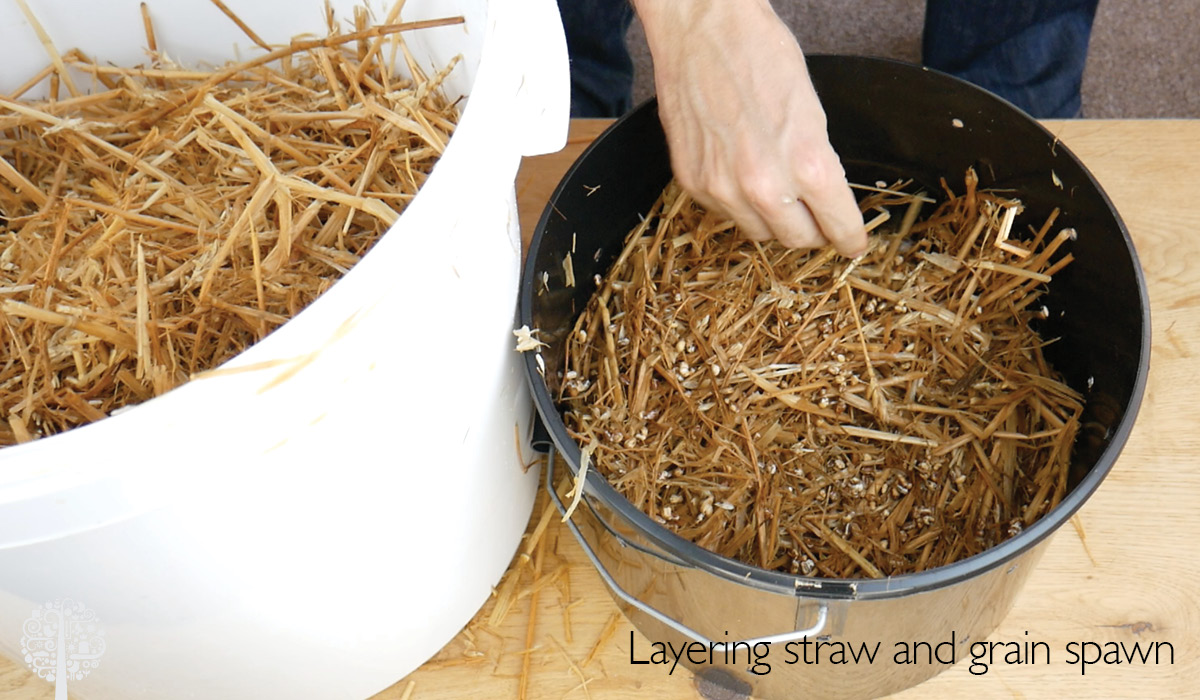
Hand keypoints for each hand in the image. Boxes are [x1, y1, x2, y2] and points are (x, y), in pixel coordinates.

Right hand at [632, 0, 866, 255]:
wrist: (701, 30)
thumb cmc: (762, 54)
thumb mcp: (812, 110)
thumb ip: (818, 163)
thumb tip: (823, 201)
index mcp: (807, 164)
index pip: (839, 227)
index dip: (850, 238)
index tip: (852, 243)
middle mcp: (764, 186)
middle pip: (798, 240)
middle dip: (811, 230)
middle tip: (814, 213)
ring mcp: (723, 188)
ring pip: (759, 233)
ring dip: (772, 218)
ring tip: (773, 186)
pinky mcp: (693, 183)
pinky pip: (724, 213)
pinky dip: (736, 202)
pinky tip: (738, 170)